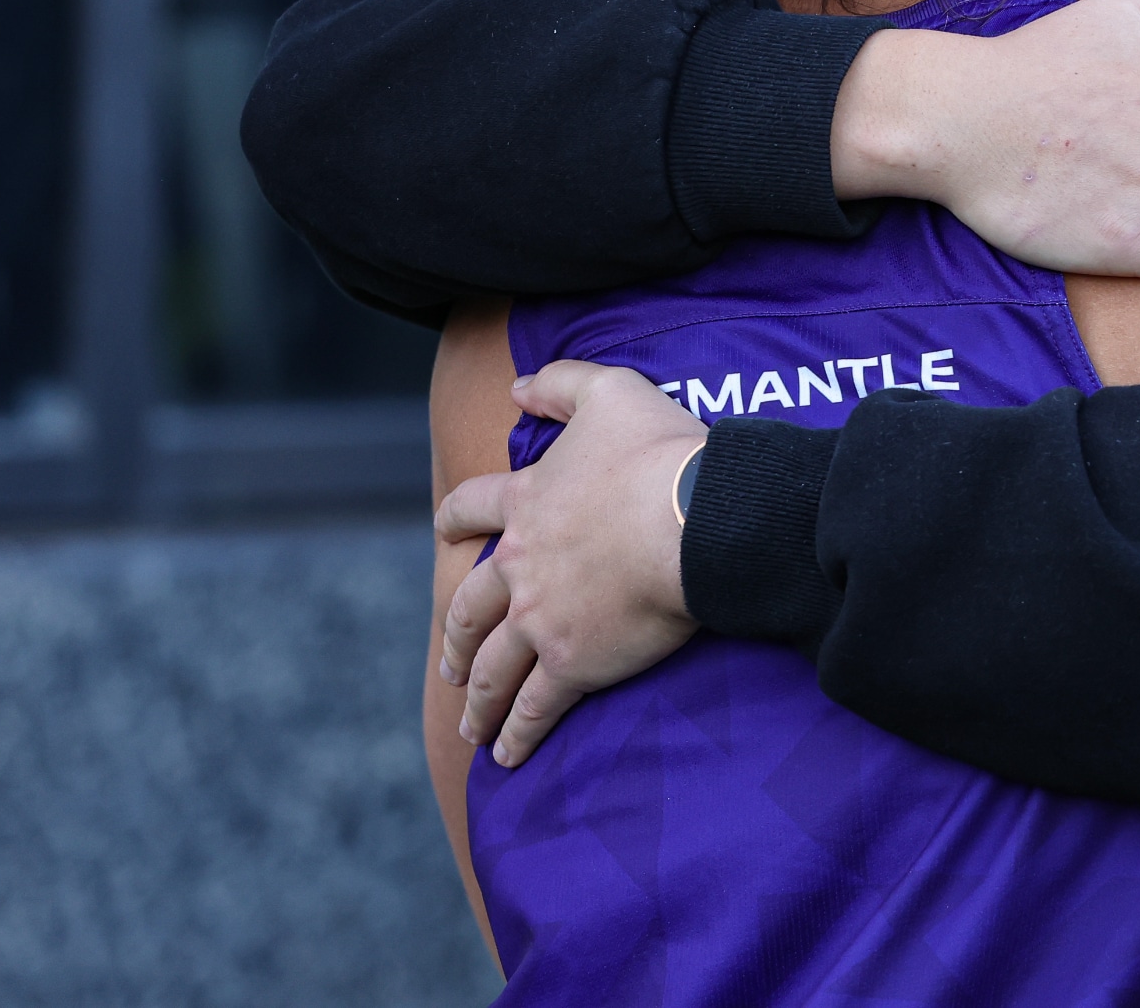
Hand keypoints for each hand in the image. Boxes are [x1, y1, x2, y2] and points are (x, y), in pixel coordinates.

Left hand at [434, 361, 703, 767]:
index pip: (470, 511)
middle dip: (457, 637)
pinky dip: (517, 734)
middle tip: (452, 660)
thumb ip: (560, 384)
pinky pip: (535, 708)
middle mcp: (520, 566)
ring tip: (473, 723)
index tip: (445, 537)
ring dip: (479, 698)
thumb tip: (519, 388)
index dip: (454, 522)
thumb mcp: (610, 391)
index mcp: (526, 503)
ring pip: (493, 667)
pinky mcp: (572, 663)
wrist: (694, 519)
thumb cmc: (660, 453)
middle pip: (468, 607)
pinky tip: (508, 755)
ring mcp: (541, 619)